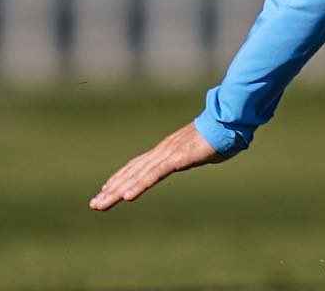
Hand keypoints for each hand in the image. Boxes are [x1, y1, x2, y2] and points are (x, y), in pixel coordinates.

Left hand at [89, 121, 224, 210]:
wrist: (231, 120)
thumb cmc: (221, 134)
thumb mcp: (201, 150)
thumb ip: (194, 154)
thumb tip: (200, 154)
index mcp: (168, 149)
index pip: (138, 165)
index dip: (121, 177)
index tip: (106, 189)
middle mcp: (163, 150)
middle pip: (132, 171)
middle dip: (112, 188)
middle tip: (94, 204)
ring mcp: (169, 153)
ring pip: (137, 175)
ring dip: (117, 191)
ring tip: (101, 204)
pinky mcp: (178, 157)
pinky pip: (154, 174)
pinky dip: (139, 185)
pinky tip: (126, 197)